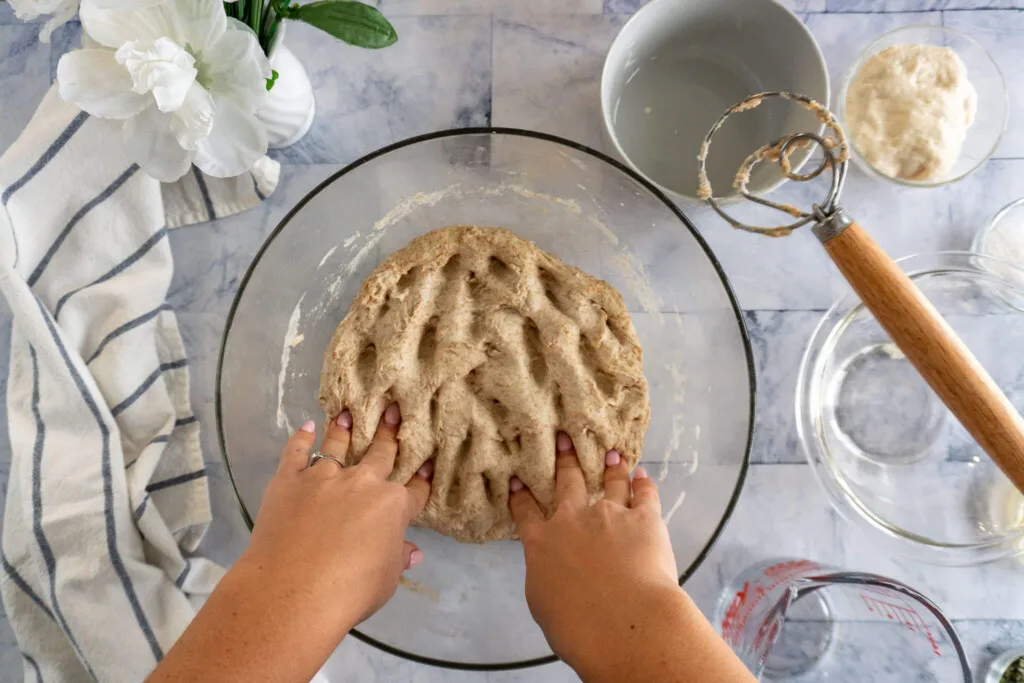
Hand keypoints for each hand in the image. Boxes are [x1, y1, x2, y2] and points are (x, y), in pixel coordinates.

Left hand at [241, 402, 433, 631]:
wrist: (293, 591)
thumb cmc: (350, 591)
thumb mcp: (386, 580)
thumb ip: (398, 559)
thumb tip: (413, 552)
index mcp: (392, 506)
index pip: (414, 491)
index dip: (423, 480)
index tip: (427, 465)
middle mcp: (363, 483)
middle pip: (380, 455)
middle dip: (390, 435)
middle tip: (394, 412)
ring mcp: (324, 477)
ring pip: (338, 446)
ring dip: (344, 429)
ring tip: (347, 413)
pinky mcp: (290, 480)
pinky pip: (296, 452)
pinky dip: (300, 438)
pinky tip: (306, 427)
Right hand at [509, 433, 754, 682]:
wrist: (620, 621)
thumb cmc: (575, 625)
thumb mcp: (543, 603)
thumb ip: (545, 577)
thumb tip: (552, 571)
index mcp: (543, 543)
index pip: (526, 513)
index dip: (521, 494)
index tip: (518, 478)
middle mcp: (573, 520)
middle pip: (567, 483)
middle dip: (564, 460)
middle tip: (563, 439)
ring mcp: (609, 514)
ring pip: (610, 483)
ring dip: (610, 467)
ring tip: (612, 454)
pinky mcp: (644, 519)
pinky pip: (644, 494)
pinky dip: (643, 483)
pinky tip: (642, 475)